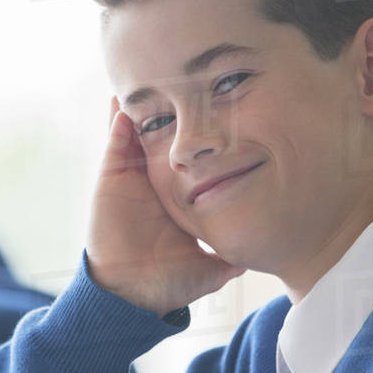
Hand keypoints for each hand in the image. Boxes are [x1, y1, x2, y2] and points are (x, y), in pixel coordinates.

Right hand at [86, 98, 243, 315]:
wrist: (134, 296)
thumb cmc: (169, 284)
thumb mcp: (212, 266)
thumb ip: (233, 255)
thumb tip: (261, 254)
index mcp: (177, 197)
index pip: (191, 160)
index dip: (201, 138)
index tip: (217, 111)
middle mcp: (154, 183)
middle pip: (163, 138)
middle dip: (172, 112)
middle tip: (183, 79)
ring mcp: (132, 178)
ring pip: (138, 134)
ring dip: (143, 109)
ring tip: (151, 76)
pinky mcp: (111, 179)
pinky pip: (115, 143)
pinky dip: (119, 122)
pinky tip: (126, 102)